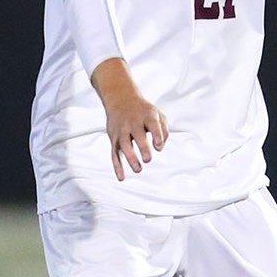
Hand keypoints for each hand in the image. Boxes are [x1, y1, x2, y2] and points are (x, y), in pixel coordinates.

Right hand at [91, 60, 167, 179]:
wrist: (120, 98)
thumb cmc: (143, 110)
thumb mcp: (157, 114)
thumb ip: (163, 129)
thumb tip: (160, 146)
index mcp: (147, 115)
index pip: (152, 124)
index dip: (157, 135)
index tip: (159, 146)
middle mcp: (133, 122)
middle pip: (137, 135)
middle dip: (142, 147)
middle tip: (148, 159)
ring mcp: (122, 130)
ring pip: (124, 145)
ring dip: (130, 158)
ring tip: (138, 169)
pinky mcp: (113, 138)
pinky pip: (114, 153)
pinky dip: (117, 166)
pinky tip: (122, 177)